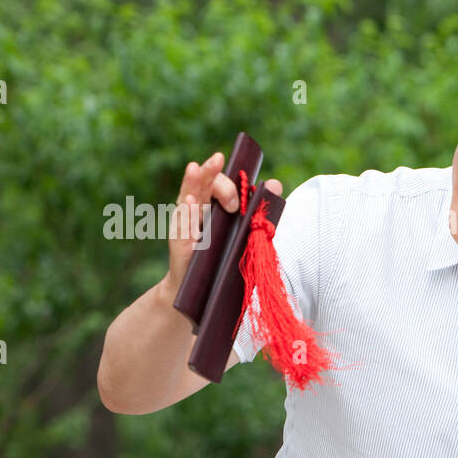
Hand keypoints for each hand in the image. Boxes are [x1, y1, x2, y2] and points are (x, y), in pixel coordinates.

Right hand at [163, 151, 282, 300]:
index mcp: (211, 207)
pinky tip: (190, 202)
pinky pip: (183, 228)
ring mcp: (185, 228)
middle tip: (219, 161)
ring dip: (191, 183)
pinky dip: (187, 214)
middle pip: (201, 185)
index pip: (216, 182)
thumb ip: (257, 209)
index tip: (248, 184)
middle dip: (211, 174)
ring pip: (186, 199)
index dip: (227, 178)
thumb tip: (276, 183)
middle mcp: (195, 213)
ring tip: (196, 168)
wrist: (204, 296)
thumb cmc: (223, 261)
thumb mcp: (244, 233)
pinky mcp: (181, 246)